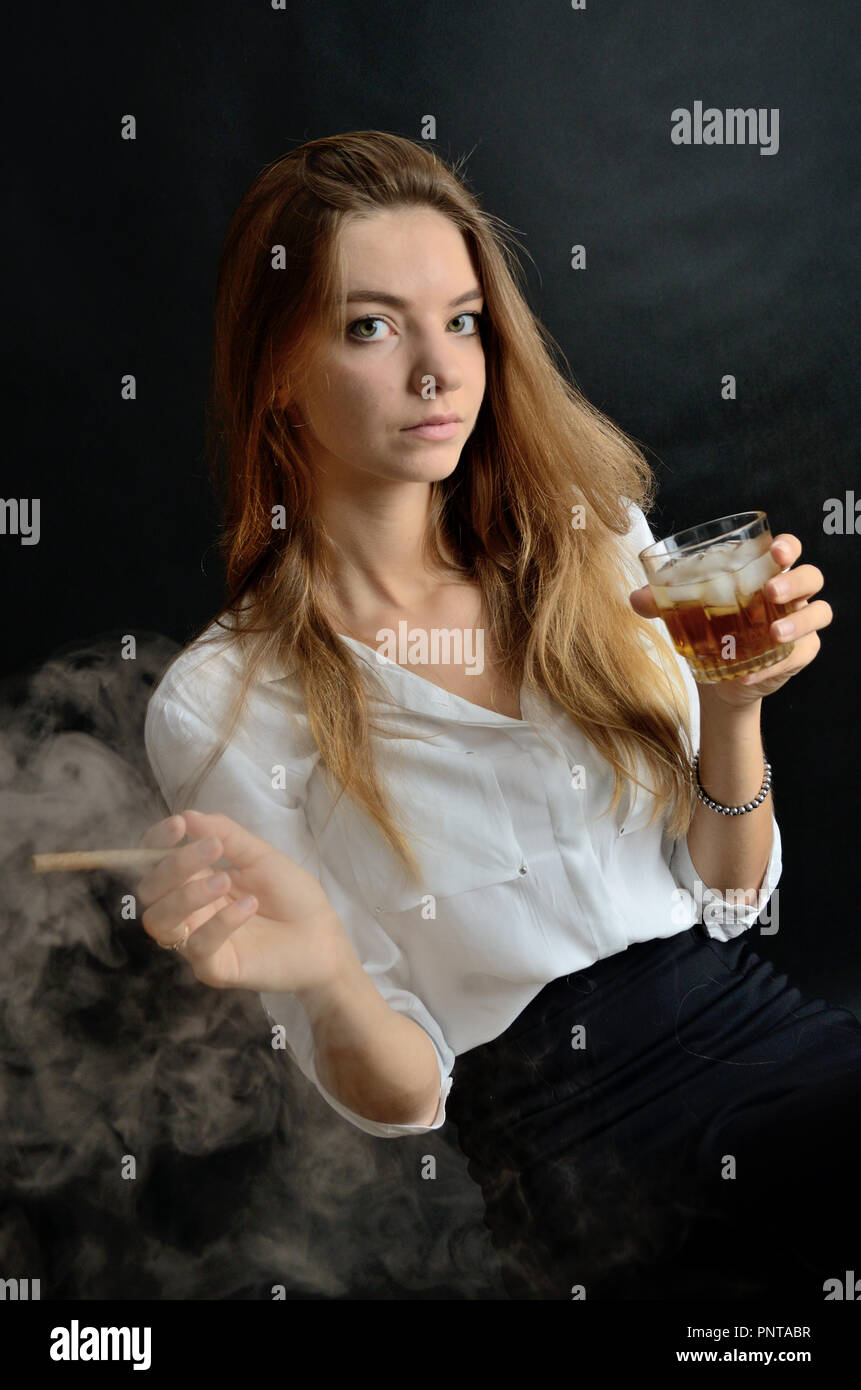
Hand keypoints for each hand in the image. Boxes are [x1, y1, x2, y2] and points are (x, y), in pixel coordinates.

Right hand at [134, 810, 349, 992]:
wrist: (323, 935)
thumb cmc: (291, 895)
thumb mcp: (260, 856)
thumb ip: (226, 835)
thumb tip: (188, 815)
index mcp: (195, 879)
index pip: (156, 861)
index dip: (157, 842)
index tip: (179, 825)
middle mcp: (189, 910)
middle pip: (150, 891)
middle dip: (173, 865)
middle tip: (212, 849)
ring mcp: (197, 940)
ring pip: (160, 922)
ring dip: (187, 895)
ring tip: (225, 880)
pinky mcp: (213, 968)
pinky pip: (198, 946)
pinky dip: (221, 922)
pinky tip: (248, 907)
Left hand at [629, 533, 833, 706]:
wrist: (718, 676)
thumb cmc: (708, 629)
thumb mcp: (684, 613)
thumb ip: (661, 602)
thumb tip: (636, 597)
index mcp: (764, 572)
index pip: (786, 549)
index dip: (788, 546)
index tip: (776, 551)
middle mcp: (789, 593)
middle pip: (811, 576)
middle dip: (795, 580)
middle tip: (770, 590)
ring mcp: (799, 622)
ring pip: (819, 613)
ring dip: (799, 622)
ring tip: (774, 634)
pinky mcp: (800, 653)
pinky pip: (802, 654)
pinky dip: (780, 662)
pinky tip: (751, 672)